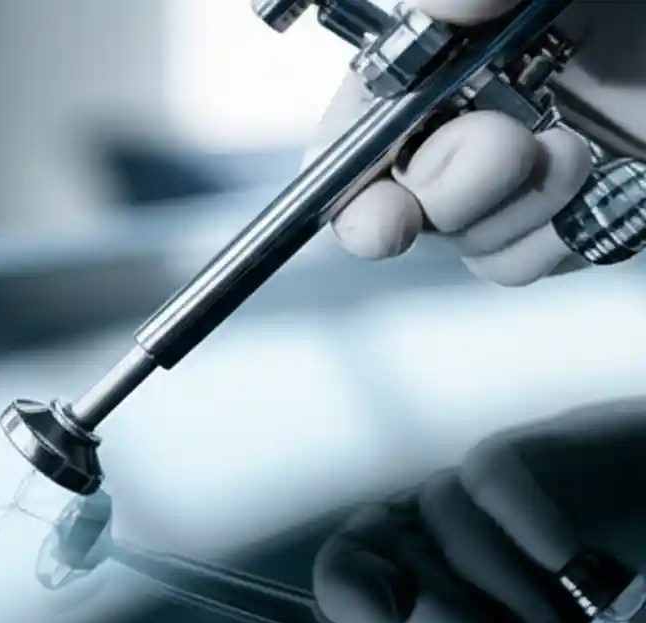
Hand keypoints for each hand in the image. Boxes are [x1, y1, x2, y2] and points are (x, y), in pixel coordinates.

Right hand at [312, 0, 645, 285]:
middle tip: (508, 144)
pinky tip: (599, 188)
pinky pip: (525, 259)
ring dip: (515, 214)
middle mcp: (467, 113)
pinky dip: (557, 238)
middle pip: (394, 198)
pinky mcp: (570, 212)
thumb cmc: (644, 10)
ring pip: (463, 240)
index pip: (355, 124)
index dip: (344, 175)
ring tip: (581, 153)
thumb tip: (437, 9)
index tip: (376, 212)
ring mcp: (516, 170)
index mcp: (449, 53)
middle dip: (447, 187)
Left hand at [313, 399, 645, 622]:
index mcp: (418, 576)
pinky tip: (559, 557)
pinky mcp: (523, 449)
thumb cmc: (594, 597)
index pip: (347, 572)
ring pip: (442, 514)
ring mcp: (472, 486)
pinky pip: (492, 474)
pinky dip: (522, 517)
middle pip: (391, 550)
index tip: (384, 614)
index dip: (350, 589)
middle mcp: (429, 526)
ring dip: (498, 586)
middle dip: (437, 614)